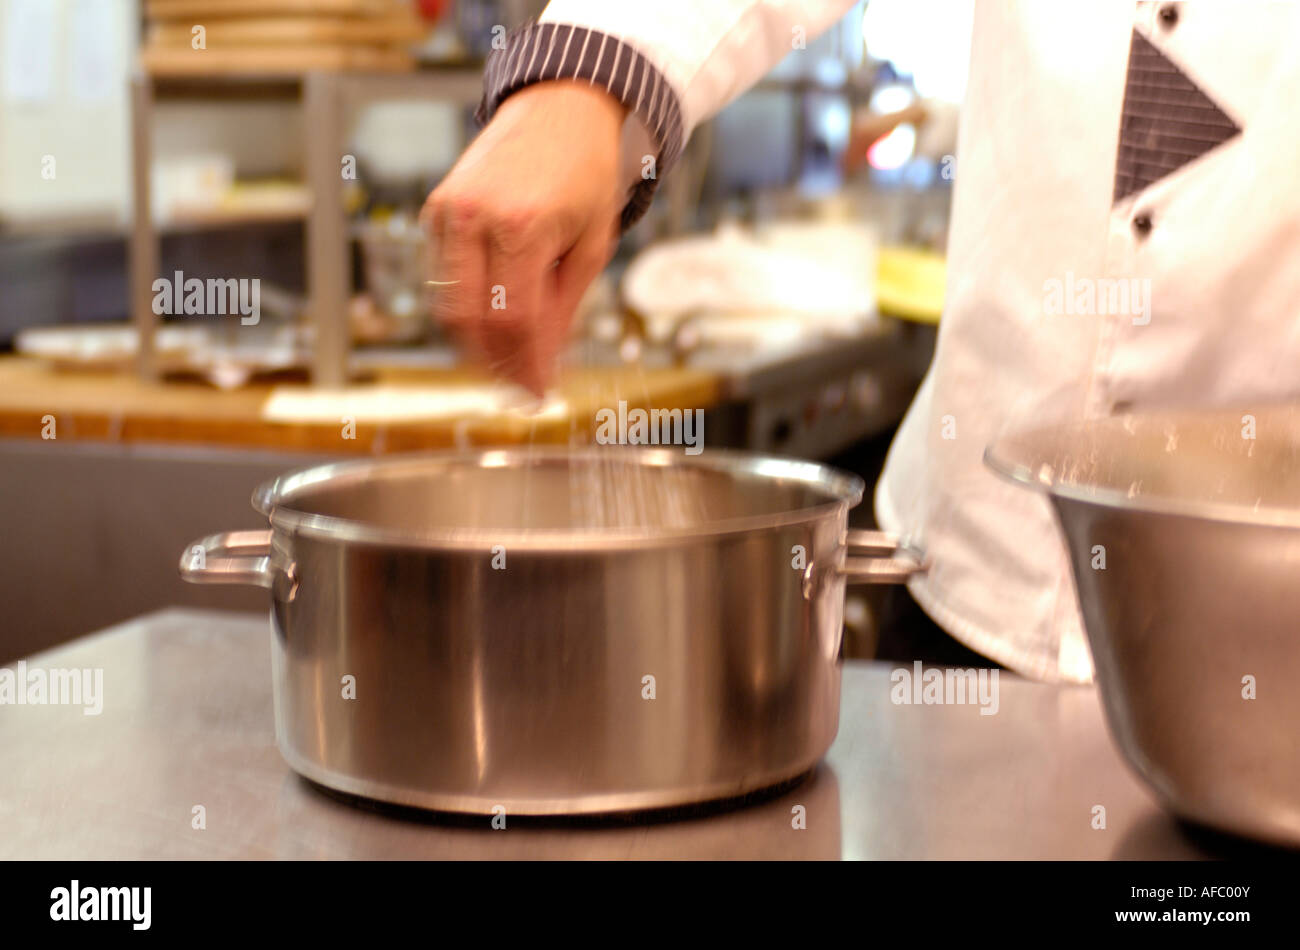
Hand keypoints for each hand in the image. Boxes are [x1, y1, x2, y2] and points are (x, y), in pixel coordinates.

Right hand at [423, 80, 628, 394]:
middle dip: (496, 363)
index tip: (537, 395)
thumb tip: (545, 367)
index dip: (525, 366)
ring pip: (450, 305)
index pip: (515, 321)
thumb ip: (564, 307)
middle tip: (520, 387)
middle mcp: (476, 217)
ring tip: (510, 361)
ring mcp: (449, 210)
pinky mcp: (436, 208)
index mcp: (522, 225)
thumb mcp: (592, 243)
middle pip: (472, 321)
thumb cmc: (586, 172)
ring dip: (478, 342)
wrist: (561, 107)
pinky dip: (468, 306)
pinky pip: (445, 277)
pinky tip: (495, 320)